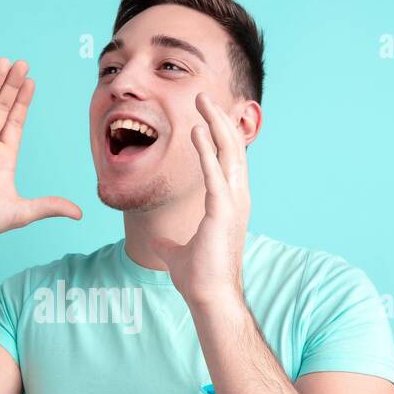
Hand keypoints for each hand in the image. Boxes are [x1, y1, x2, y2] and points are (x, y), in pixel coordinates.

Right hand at [0, 58, 81, 246]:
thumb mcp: (23, 212)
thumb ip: (49, 206)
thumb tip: (79, 213)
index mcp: (3, 158)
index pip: (15, 121)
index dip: (23, 101)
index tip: (31, 81)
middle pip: (1, 108)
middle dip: (11, 86)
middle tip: (21, 63)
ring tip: (3, 63)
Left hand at [152, 91, 250, 306]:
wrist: (209, 297)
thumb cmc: (199, 277)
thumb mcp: (177, 252)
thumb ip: (169, 241)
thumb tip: (156, 240)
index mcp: (229, 204)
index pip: (227, 160)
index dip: (218, 134)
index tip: (205, 115)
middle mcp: (237, 198)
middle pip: (232, 148)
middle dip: (218, 119)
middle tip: (204, 96)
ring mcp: (233, 203)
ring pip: (228, 152)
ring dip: (215, 124)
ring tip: (202, 101)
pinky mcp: (223, 211)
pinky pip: (215, 173)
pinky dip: (206, 149)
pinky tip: (196, 130)